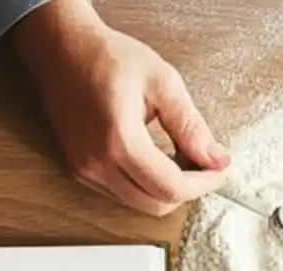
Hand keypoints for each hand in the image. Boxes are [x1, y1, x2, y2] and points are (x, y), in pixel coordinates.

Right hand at [10, 0, 228, 216]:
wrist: (62, 52)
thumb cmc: (109, 58)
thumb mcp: (162, 82)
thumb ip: (190, 126)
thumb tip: (216, 158)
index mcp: (120, 141)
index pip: (170, 187)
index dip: (203, 184)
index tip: (219, 169)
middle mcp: (97, 163)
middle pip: (154, 205)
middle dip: (186, 191)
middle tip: (204, 165)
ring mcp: (84, 170)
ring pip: (137, 203)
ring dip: (164, 190)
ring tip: (181, 159)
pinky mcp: (79, 170)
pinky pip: (119, 193)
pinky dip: (143, 185)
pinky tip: (155, 160)